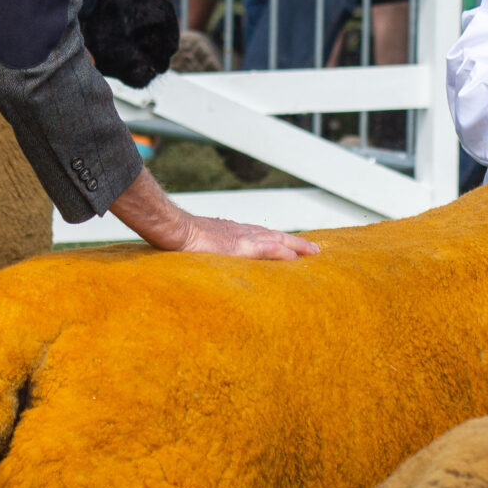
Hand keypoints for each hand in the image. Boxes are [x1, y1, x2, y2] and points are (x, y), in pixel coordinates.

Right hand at [179, 212, 320, 260]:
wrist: (175, 230)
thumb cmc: (179, 237)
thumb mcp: (198, 243)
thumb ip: (208, 248)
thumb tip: (207, 256)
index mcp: (233, 232)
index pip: (261, 236)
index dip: (277, 240)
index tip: (290, 246)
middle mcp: (242, 232)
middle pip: (275, 235)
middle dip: (295, 242)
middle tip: (313, 249)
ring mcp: (243, 237)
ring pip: (277, 240)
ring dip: (296, 246)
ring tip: (313, 253)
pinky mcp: (242, 246)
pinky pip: (269, 249)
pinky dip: (283, 252)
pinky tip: (296, 258)